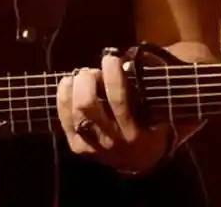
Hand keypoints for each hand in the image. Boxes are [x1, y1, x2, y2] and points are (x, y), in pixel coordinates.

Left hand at [56, 49, 170, 174]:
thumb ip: (146, 91)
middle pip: (87, 104)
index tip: (111, 59)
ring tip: (82, 77)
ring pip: (73, 110)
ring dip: (74, 85)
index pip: (118, 99)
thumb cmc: (150, 129)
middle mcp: (111, 141)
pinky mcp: (78, 146)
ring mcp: (92, 145)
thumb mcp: (158, 114)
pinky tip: (69, 84)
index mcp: (133, 133)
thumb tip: (127, 63)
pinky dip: (63, 96)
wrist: (139, 161)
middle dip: (87, 80)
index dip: (111, 74)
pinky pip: (64, 117)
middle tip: (93, 72)